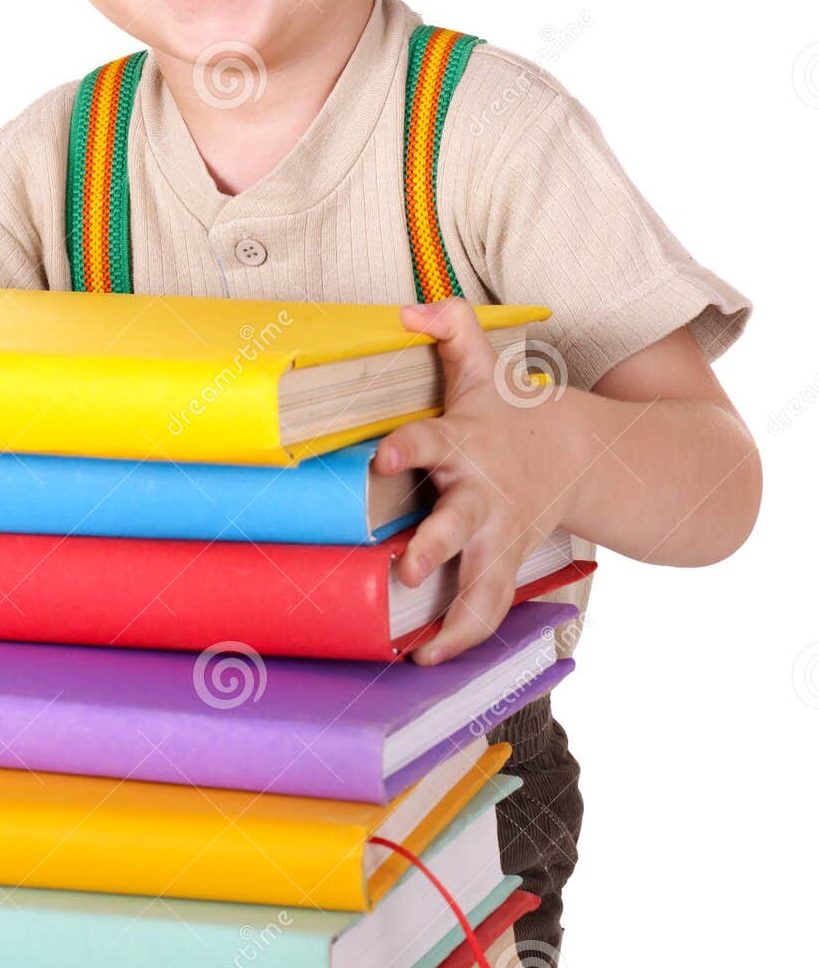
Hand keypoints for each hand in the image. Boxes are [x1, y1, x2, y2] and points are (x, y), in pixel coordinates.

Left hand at [372, 297, 574, 664]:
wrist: (587, 454)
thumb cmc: (513, 413)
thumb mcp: (483, 367)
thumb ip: (450, 328)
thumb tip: (411, 308)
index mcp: (464, 444)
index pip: (430, 440)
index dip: (407, 449)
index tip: (381, 460)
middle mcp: (481, 496)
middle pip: (458, 525)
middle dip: (434, 547)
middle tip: (406, 570)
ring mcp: (498, 536)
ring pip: (482, 583)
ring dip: (456, 618)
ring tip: (422, 650)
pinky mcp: (507, 564)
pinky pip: (488, 611)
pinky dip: (463, 639)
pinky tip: (428, 659)